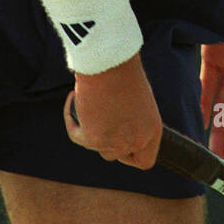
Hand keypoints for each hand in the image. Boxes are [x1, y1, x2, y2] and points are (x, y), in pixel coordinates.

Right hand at [64, 54, 161, 168]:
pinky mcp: (91, 138)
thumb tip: (119, 129)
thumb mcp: (139, 100)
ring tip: (92, 106)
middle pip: (118, 155)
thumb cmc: (126, 73)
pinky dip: (71, 118)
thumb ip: (133, 120)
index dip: (132, 155)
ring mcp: (113, 142)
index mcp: (152, 130)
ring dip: (93, 130)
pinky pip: (76, 134)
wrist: (111, 62)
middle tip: (102, 118)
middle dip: (109, 139)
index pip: (145, 161)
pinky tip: (72, 97)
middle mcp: (135, 140)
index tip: (121, 143)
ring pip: (99, 148)